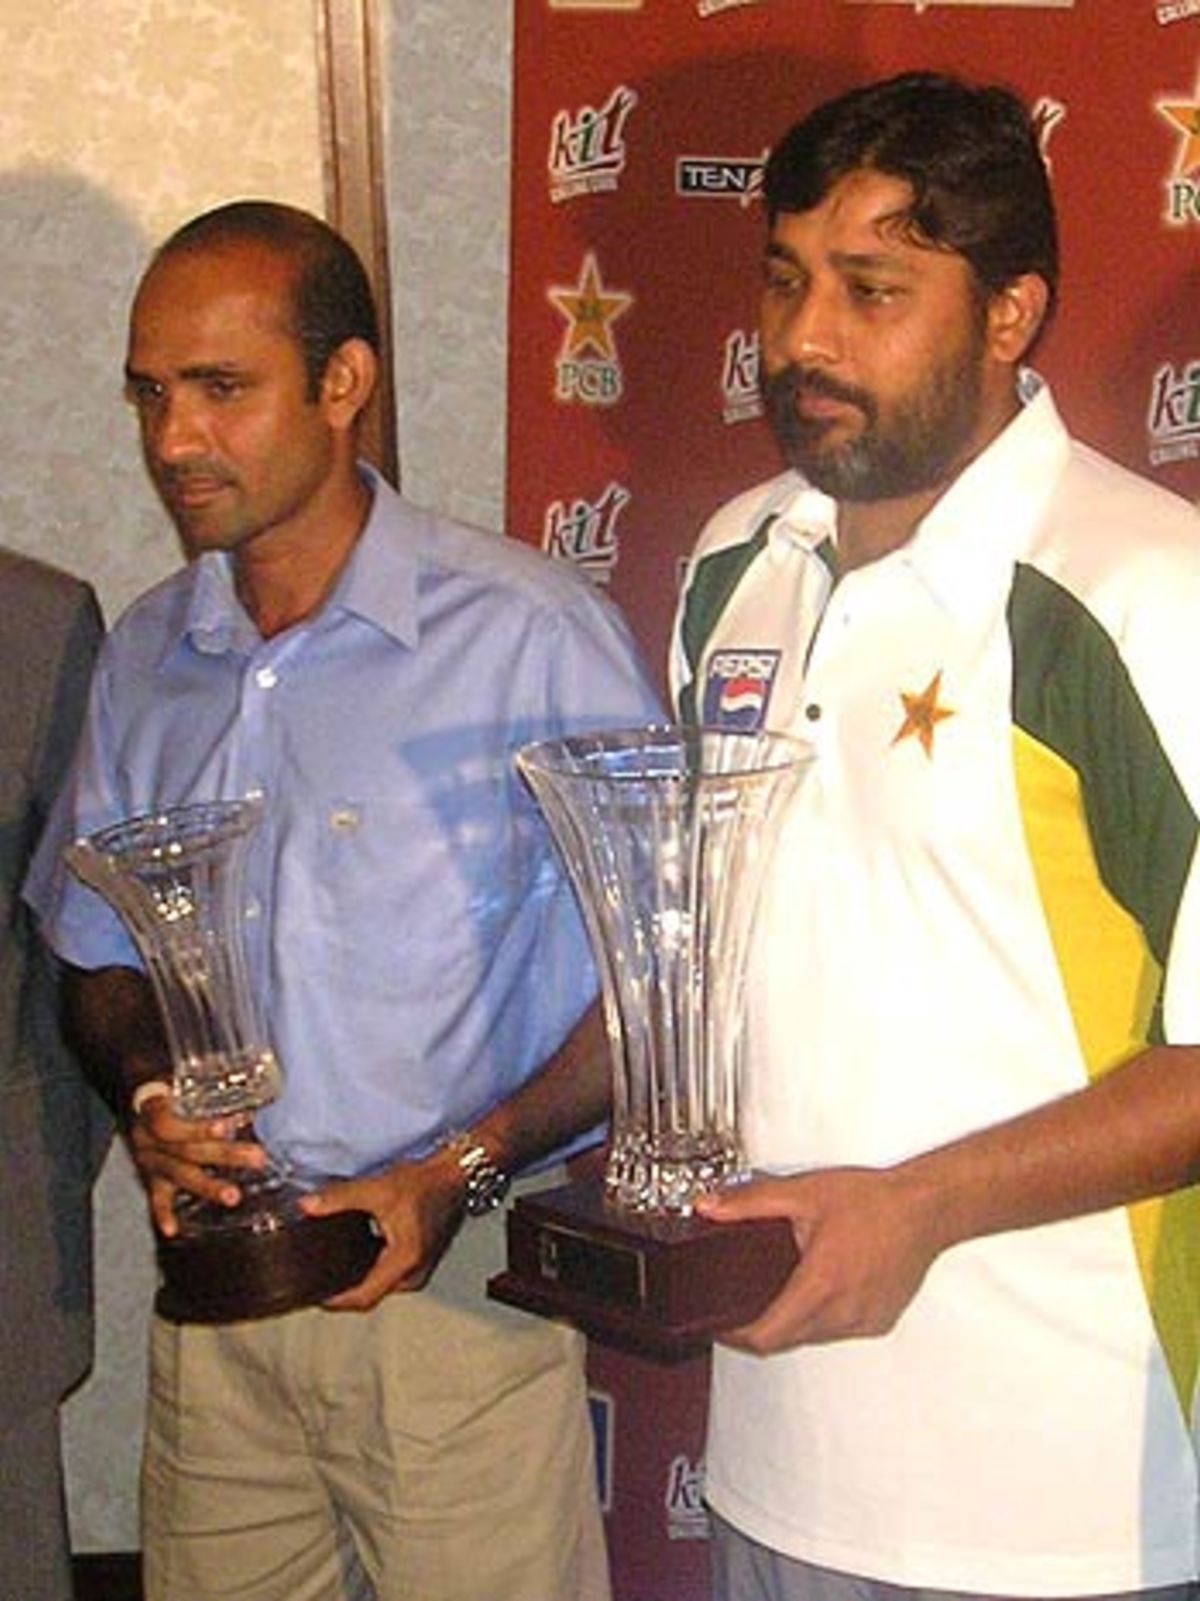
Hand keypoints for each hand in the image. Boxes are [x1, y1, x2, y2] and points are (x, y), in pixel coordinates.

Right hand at [128, 1095, 268, 1237]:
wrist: (135, 1090)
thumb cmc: (165, 1081)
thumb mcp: (182, 1077)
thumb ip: (213, 1087)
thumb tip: (257, 1096)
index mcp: (151, 1110)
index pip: (169, 1123)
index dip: (198, 1127)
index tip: (229, 1126)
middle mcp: (147, 1137)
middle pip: (186, 1150)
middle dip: (224, 1155)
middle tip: (256, 1158)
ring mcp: (148, 1159)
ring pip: (179, 1174)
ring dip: (207, 1186)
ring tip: (233, 1196)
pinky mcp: (149, 1176)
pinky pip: (155, 1198)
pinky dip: (162, 1214)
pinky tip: (172, 1230)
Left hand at [299, 1146, 466, 1311]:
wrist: (456, 1175)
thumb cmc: (427, 1182)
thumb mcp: (378, 1189)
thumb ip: (339, 1198)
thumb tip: (307, 1206)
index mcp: (405, 1262)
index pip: (363, 1297)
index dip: (334, 1301)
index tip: (313, 1295)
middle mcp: (414, 1273)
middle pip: (369, 1295)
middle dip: (342, 1290)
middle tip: (317, 1278)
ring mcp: (418, 1270)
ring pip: (378, 1286)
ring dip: (356, 1279)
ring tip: (331, 1266)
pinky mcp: (418, 1262)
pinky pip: (387, 1276)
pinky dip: (369, 1269)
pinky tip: (356, 1252)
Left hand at [696, 1164, 945, 1353]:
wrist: (926, 1208)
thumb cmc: (873, 1201)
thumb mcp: (802, 1193)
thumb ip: (750, 1203)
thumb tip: (710, 1208)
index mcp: (819, 1285)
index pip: (766, 1336)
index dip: (735, 1337)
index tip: (720, 1324)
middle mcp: (843, 1312)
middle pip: (785, 1339)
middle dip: (759, 1327)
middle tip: (741, 1304)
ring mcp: (863, 1321)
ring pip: (813, 1337)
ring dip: (792, 1322)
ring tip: (780, 1289)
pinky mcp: (879, 1322)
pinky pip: (839, 1331)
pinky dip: (822, 1318)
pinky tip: (821, 1289)